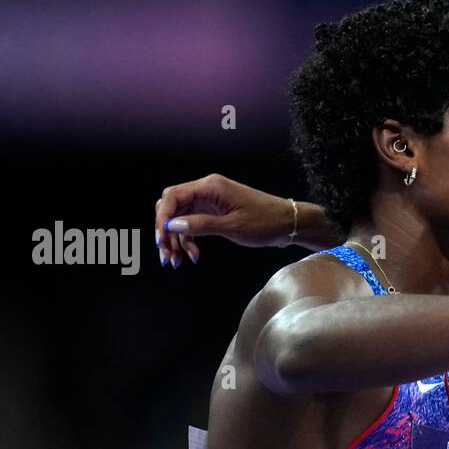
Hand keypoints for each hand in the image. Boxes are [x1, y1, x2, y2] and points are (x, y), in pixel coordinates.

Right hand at [153, 174, 326, 267]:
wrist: (287, 223)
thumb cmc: (265, 222)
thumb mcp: (233, 227)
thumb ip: (201, 225)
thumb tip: (172, 226)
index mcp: (210, 187)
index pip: (172, 197)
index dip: (162, 219)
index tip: (161, 240)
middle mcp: (206, 190)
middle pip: (172, 207)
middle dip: (166, 232)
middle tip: (167, 256)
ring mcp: (209, 201)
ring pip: (181, 219)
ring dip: (176, 240)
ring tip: (178, 262)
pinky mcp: (214, 212)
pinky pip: (193, 224)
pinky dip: (189, 240)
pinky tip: (193, 256)